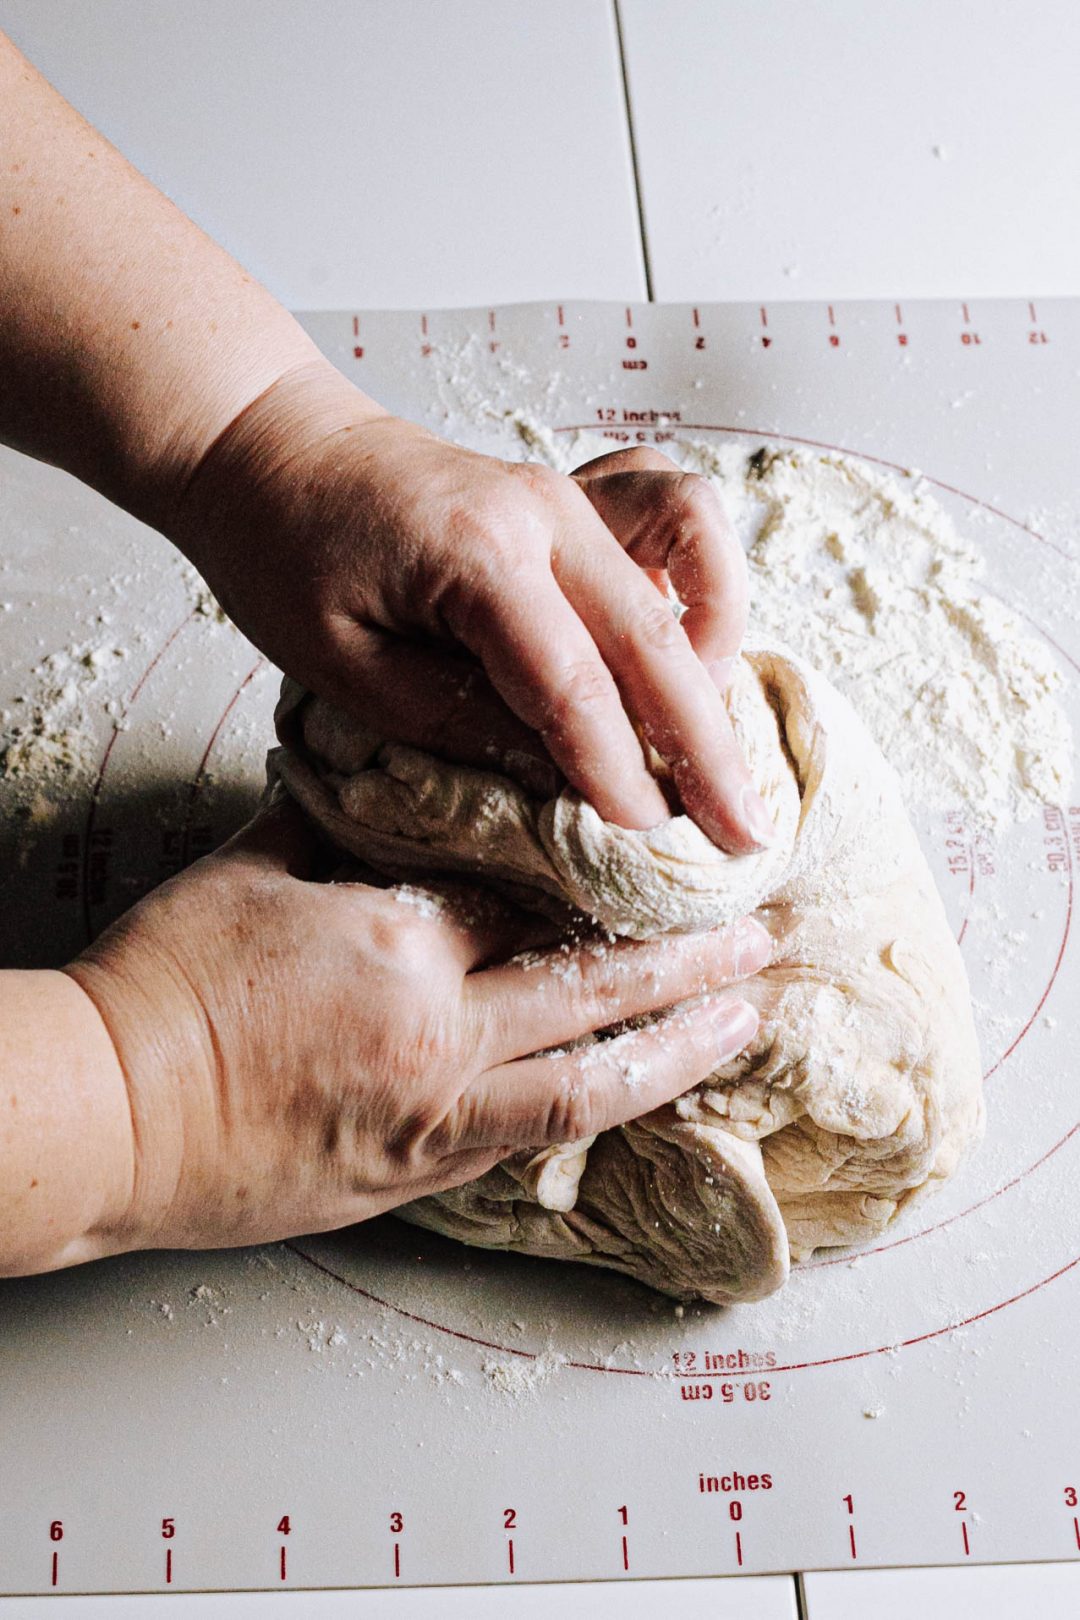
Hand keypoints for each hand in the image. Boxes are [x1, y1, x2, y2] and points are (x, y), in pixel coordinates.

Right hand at [66, 798, 768, 1255]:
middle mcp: (439, 1031)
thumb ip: (335, 817)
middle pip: (598, 986)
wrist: (105, 1115)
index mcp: (399, 940)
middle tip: (763, 935)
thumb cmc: (162, 988)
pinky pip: (534, 1144)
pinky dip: (600, 1115)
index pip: (528, 893)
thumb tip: (384, 775)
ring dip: (680, 1050)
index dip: (606, 870)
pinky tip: (642, 1098)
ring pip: (593, 1084)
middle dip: (692, 960)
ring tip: (746, 1024)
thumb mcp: (248, 867)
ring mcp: (435, 1115)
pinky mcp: (415, 1177)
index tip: (665, 853)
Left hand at [169, 362, 774, 852]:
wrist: (273, 449)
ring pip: (694, 550)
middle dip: (705, 744)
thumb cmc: (286, 552)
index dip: (617, 772)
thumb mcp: (340, 664)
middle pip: (654, 636)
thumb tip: (554, 774)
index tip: (648, 840)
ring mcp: (567, 490)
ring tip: (716, 724)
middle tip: (740, 830)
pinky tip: (687, 637)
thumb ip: (453, 718)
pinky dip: (700, 570)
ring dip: (719, 641)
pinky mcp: (574, 491)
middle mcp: (542, 511)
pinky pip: (672, 511)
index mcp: (476, 555)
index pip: (571, 685)